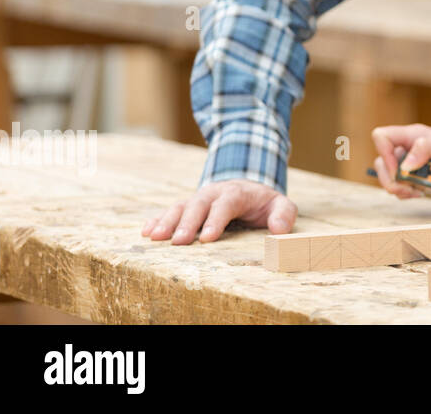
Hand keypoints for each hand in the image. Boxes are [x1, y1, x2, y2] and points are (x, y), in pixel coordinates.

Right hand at [141, 179, 296, 243]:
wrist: (248, 187)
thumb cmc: (264, 203)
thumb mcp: (280, 205)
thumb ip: (284, 215)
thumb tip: (278, 230)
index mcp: (237, 193)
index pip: (226, 204)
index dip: (216, 220)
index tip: (207, 238)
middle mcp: (214, 193)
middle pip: (198, 205)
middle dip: (188, 223)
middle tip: (178, 242)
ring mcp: (198, 199)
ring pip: (180, 206)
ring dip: (167, 221)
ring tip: (154, 237)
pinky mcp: (187, 206)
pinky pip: (169, 211)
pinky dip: (157, 219)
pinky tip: (146, 231)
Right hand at [370, 124, 430, 198]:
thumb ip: (427, 149)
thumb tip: (405, 164)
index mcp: (413, 135)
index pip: (381, 137)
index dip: (384, 155)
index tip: (399, 172)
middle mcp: (409, 147)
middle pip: (381, 160)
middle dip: (389, 179)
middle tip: (407, 189)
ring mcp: (412, 161)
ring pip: (389, 175)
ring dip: (398, 188)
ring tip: (416, 192)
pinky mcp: (417, 174)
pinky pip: (401, 184)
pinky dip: (406, 192)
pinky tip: (421, 193)